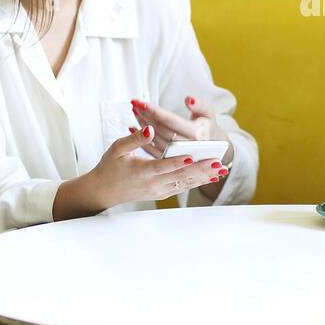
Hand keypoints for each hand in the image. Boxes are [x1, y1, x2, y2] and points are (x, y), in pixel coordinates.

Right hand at [87, 125, 224, 205]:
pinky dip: (197, 182)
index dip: (178, 162)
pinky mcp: (161, 194)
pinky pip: (182, 188)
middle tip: (219, 163)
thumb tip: (149, 130)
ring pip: (185, 184)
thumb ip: (135, 139)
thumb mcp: (117, 149)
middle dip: (201, 170)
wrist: (103, 191)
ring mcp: (158, 191)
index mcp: (141, 171)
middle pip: (180, 177)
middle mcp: (152, 184)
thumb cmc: (109, 167)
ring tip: (221, 170)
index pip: (163, 166)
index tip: (193, 156)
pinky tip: (210, 177)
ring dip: (204, 177)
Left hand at [131, 95, 233, 166]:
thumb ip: (200, 105)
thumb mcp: (208, 113)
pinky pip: (151, 150)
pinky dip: (140, 139)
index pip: (171, 121)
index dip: (155, 111)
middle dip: (146, 116)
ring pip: (154, 139)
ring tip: (135, 111)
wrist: (211, 149)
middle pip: (160, 129)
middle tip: (135, 104)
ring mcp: (177, 156)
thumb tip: (189, 100)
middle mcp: (186, 147)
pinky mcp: (169, 161)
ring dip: (142, 124)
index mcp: (196, 134)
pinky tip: (132, 128)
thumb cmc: (206, 127)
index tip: (141, 102)